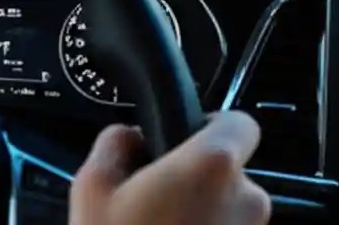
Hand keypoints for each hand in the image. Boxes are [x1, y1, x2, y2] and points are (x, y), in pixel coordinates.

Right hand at [71, 111, 270, 224]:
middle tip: (155, 199)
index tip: (184, 142)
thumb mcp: (91, 187)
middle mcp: (247, 199)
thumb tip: (129, 136)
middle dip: (199, 181)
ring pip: (229, 211)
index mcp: (213, 165)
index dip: (213, 127)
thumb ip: (116, 142)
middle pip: (231, 172)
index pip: (241, 122)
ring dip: (203, 216)